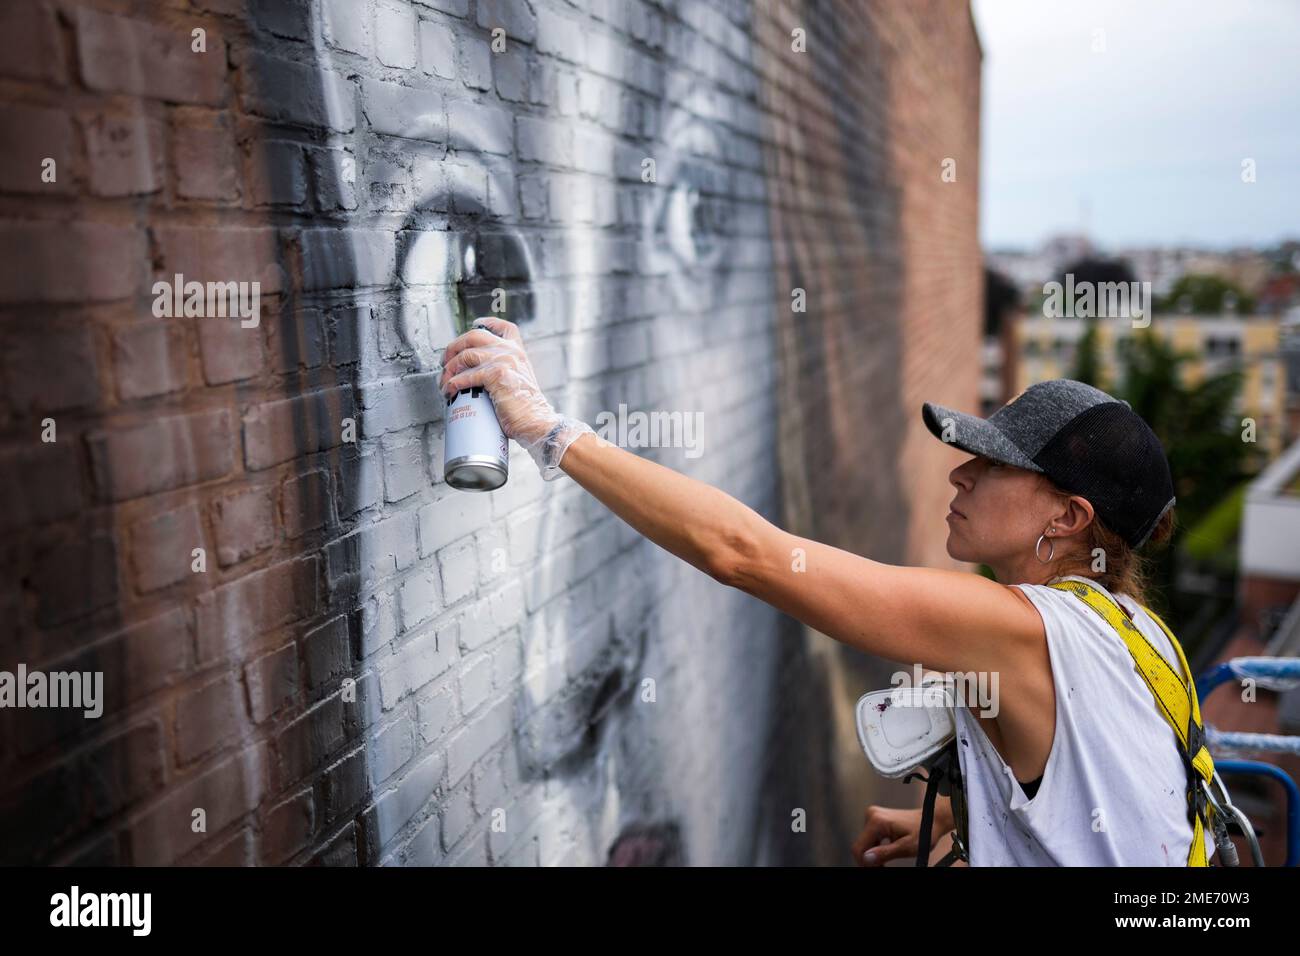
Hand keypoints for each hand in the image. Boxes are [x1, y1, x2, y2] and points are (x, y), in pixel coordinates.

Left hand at [439, 316, 592, 480]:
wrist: (536, 421)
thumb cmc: (525, 408)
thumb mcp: (518, 380)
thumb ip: (503, 369)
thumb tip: (475, 371)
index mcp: (518, 351)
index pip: (504, 327)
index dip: (487, 323)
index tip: (475, 325)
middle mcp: (511, 351)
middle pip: (474, 336)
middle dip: (454, 347)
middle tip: (445, 362)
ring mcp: (503, 361)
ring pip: (465, 355)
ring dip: (449, 369)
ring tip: (444, 382)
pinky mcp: (496, 376)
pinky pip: (466, 375)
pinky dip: (452, 383)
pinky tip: (449, 390)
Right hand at [851, 805, 948, 866]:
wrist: (930, 820)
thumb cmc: (923, 832)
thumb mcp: (906, 847)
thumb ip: (885, 853)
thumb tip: (866, 859)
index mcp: (877, 821)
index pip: (859, 847)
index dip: (865, 862)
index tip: (877, 869)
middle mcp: (871, 815)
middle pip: (861, 845)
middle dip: (869, 859)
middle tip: (882, 867)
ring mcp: (873, 815)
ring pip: (865, 842)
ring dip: (873, 854)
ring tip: (884, 863)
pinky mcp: (875, 818)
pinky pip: (869, 837)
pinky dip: (875, 848)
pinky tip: (884, 854)